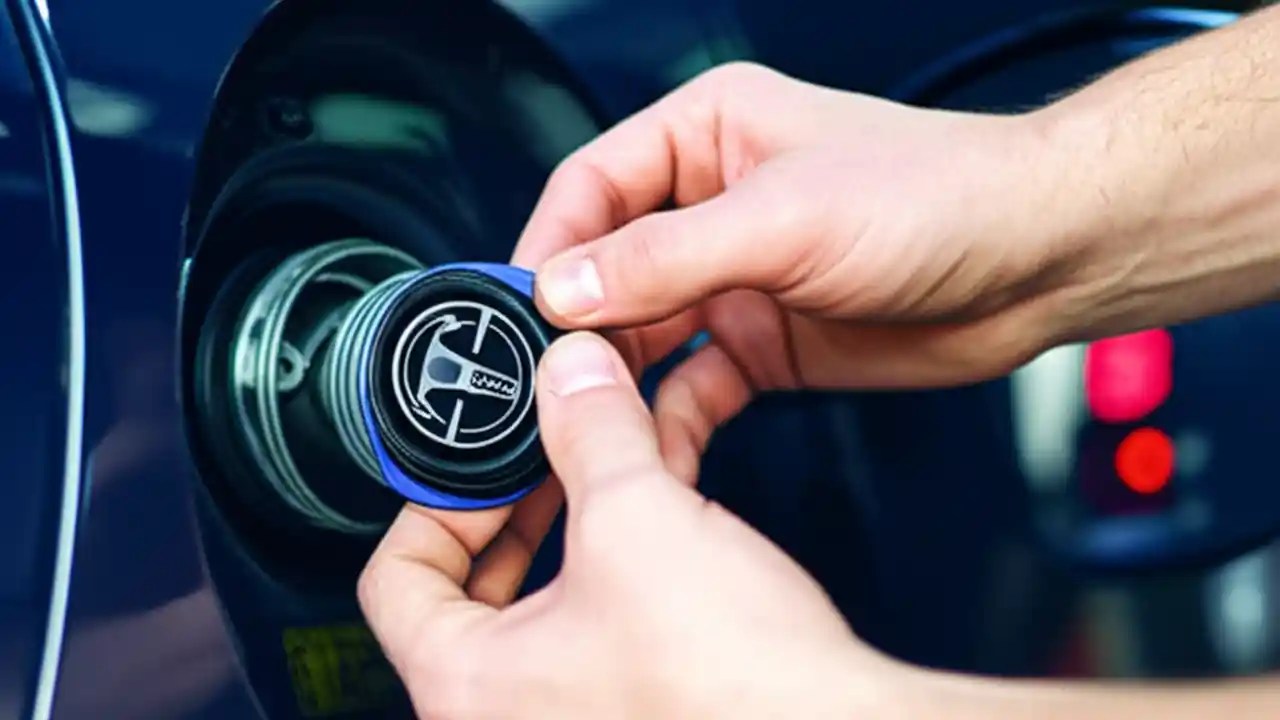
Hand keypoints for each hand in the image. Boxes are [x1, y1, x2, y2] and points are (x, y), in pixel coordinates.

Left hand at [358, 333, 899, 718]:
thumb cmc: (730, 689)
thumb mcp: (638, 522)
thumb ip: (592, 430)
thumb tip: (569, 370)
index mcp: (469, 684)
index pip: (397, 577)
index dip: (434, 496)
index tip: (480, 453)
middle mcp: (512, 710)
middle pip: (480, 581)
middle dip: (525, 496)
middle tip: (548, 444)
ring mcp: (580, 710)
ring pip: (560, 588)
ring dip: (590, 509)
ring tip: (621, 446)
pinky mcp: (646, 700)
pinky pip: (616, 611)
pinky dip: (634, 548)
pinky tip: (673, 491)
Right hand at [514, 62, 1087, 481]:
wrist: (1037, 262)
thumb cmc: (938, 197)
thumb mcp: (784, 219)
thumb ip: (665, 258)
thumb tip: (564, 288)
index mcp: (708, 136)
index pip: (591, 186)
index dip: (549, 247)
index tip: (520, 309)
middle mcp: (713, 205)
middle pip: (609, 266)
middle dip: (576, 324)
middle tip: (543, 380)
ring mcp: (739, 278)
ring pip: (645, 332)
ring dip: (617, 377)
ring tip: (586, 420)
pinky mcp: (765, 342)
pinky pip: (694, 383)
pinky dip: (670, 415)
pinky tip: (654, 441)